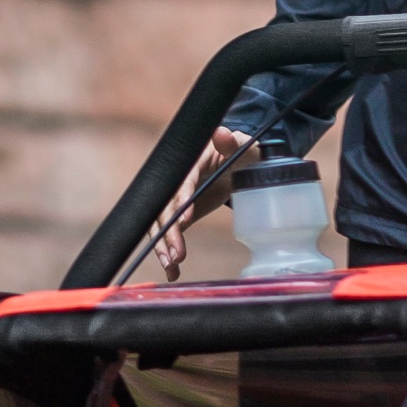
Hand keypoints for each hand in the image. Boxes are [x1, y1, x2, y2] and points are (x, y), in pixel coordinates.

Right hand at [154, 125, 252, 279]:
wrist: (240, 163)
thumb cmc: (244, 153)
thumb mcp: (244, 147)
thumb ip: (232, 142)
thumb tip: (221, 132)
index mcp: (190, 160)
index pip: (182, 180)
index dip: (180, 200)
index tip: (183, 220)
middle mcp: (177, 179)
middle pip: (165, 207)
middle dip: (168, 232)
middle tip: (176, 255)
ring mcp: (176, 197)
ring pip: (161, 223)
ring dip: (164, 245)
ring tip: (172, 266)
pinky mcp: (178, 212)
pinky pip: (169, 232)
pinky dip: (169, 251)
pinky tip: (172, 273)